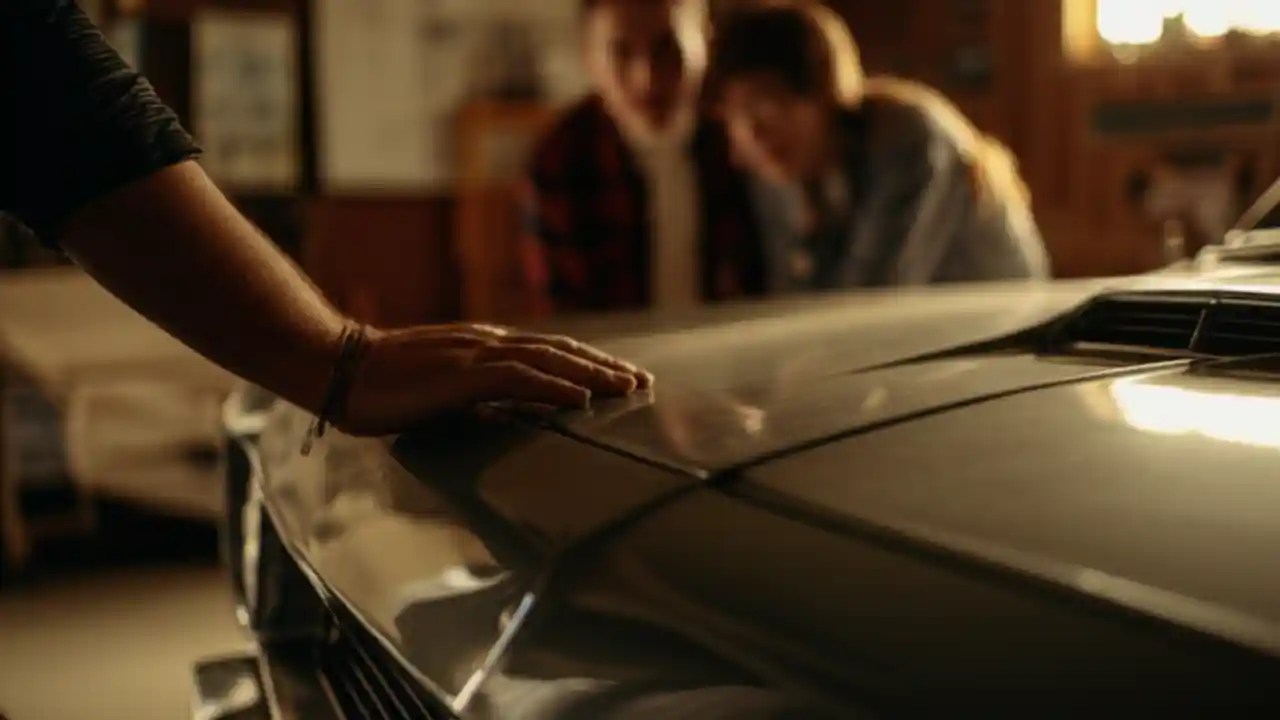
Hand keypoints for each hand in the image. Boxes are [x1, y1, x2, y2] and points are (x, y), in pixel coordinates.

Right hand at [338, 323, 652, 434]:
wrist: (336, 367)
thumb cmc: (380, 386)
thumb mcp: (439, 393)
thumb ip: (473, 399)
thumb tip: (503, 417)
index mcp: (483, 348)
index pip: (547, 352)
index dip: (586, 363)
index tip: (619, 378)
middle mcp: (488, 344)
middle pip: (560, 352)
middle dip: (604, 367)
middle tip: (642, 382)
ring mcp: (476, 355)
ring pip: (549, 361)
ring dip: (592, 374)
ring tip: (627, 387)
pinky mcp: (462, 375)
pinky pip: (519, 378)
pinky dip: (555, 386)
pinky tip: (582, 398)